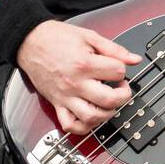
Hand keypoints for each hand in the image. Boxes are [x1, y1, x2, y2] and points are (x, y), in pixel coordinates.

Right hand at [16, 19, 141, 135]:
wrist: (30, 42)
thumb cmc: (57, 38)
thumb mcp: (89, 36)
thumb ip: (114, 49)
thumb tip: (134, 59)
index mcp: (84, 64)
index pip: (117, 72)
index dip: (122, 69)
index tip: (118, 68)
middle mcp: (75, 83)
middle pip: (109, 99)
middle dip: (123, 95)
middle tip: (122, 89)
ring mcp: (65, 96)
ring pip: (91, 117)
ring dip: (107, 114)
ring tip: (109, 103)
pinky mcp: (57, 104)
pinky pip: (70, 125)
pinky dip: (83, 127)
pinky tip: (92, 118)